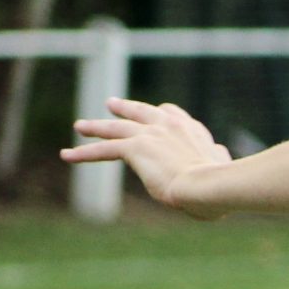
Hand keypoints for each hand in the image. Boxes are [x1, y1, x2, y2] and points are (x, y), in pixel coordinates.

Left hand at [60, 98, 233, 216]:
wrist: (209, 185)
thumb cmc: (221, 182)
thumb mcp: (221, 164)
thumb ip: (217, 155)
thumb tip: (219, 152)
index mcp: (191, 129)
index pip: (172, 114)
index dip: (162, 114)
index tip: (159, 113)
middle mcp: (168, 125)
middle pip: (140, 112)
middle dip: (125, 108)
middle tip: (111, 104)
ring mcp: (149, 134)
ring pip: (115, 128)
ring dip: (96, 127)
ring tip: (81, 126)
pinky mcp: (134, 148)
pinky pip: (103, 150)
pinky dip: (83, 153)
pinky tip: (67, 156)